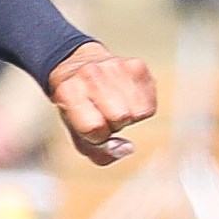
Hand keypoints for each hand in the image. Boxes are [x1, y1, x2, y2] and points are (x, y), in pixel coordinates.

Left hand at [47, 42, 154, 165]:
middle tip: (106, 115)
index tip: (92, 128)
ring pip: (138, 111)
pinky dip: (141, 106)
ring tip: (115, 106)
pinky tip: (127, 99)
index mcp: (68, 91)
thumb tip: (127, 148)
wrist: (79, 67)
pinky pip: (150, 102)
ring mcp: (115, 66)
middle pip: (121, 117)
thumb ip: (100, 153)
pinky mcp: (137, 65)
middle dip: (116, 124)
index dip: (98, 135)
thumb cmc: (80, 107)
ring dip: (130, 115)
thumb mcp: (77, 133)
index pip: (94, 127)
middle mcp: (90, 75)